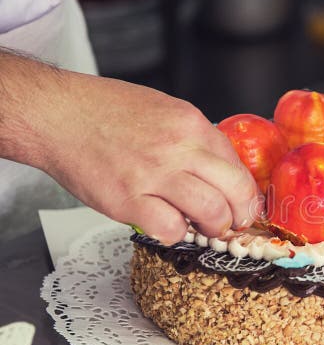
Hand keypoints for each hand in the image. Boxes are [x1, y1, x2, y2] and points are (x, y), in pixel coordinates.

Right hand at [23, 71, 259, 243]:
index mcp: (191, 123)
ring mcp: (154, 174)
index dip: (245, 192)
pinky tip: (167, 226)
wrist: (57, 115)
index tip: (242, 205)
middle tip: (233, 224)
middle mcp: (178, 147)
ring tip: (204, 228)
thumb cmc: (105, 112)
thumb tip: (219, 169)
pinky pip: (170, 229)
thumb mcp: (164, 110)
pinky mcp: (128, 200)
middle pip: (235, 190)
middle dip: (241, 215)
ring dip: (215, 228)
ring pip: (211, 212)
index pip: (237, 165)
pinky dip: (175, 234)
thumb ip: (193, 138)